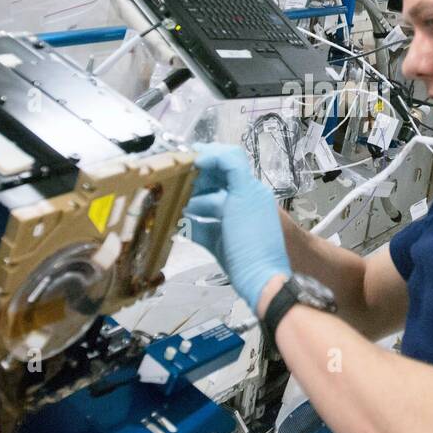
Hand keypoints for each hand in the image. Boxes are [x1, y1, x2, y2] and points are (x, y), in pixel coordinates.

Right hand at [188, 143, 289, 309]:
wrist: (260, 279)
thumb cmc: (254, 238)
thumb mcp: (245, 195)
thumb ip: (232, 167)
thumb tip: (210, 153)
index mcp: (249, 189)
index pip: (227, 162)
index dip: (208, 156)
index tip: (186, 158)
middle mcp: (241, 202)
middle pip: (213, 183)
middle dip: (194, 180)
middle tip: (175, 180)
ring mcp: (230, 223)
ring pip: (205, 204)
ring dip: (188, 201)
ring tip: (172, 201)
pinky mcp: (221, 242)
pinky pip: (201, 228)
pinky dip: (189, 224)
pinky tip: (175, 223)